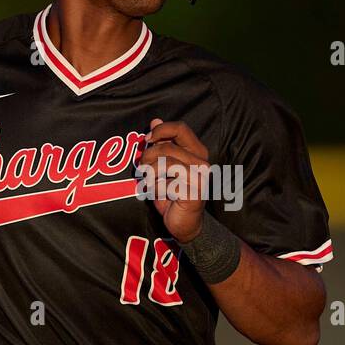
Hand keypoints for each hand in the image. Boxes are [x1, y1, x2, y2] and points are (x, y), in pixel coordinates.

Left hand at [138, 117, 209, 243]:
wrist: (184, 224)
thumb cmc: (174, 193)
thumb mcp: (165, 166)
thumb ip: (162, 144)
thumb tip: (154, 121)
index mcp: (197, 151)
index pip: (180, 128)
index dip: (160, 130)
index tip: (147, 139)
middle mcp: (202, 162)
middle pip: (167, 147)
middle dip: (148, 156)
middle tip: (141, 168)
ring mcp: (200, 177)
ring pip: (165, 163)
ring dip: (150, 173)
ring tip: (147, 181)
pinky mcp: (194, 192)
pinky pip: (166, 183)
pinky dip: (155, 188)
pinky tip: (157, 194)